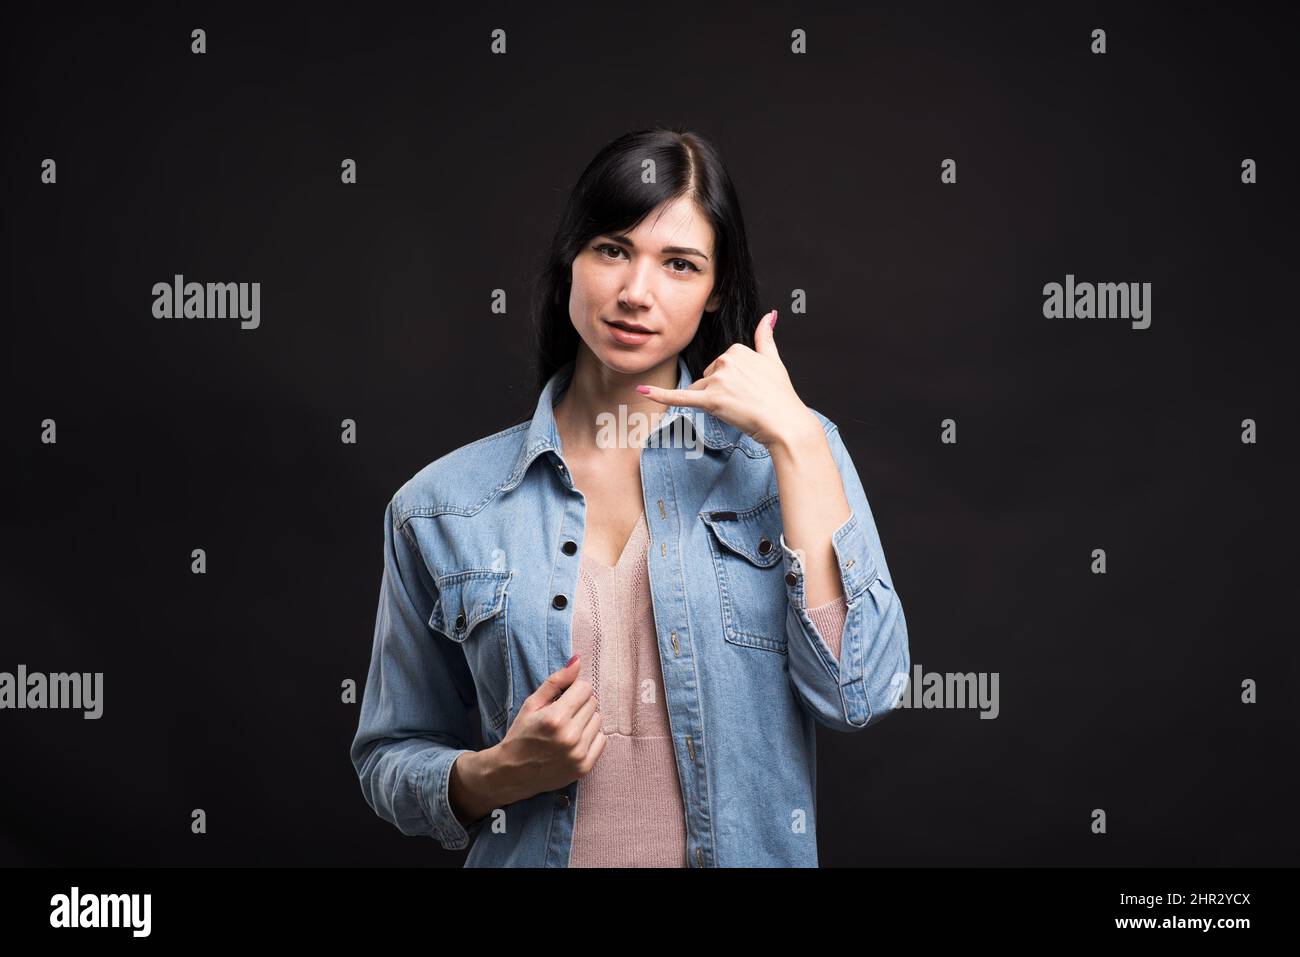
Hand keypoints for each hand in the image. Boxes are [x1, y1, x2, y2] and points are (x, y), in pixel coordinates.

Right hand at [489, 656, 607, 803]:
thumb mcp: (532, 704)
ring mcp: (578, 754)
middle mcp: (569, 737)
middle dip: (579, 703)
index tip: (563, 698)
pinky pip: (602, 740)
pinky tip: (575, 740)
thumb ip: (556, 681)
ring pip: (598, 720)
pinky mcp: (584, 767)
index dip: (574, 690)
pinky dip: (591, 737)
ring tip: (568, 727)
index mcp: (555, 718)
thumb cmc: (521, 735)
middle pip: (593, 703)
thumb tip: (578, 660)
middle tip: (563, 713)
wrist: (512, 773)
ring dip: (586, 720)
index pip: (584, 688)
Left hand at [636, 309, 818, 449]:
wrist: (785, 423)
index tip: (749, 388)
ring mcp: (717, 381)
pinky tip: (642, 391)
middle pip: (708, 377)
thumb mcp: (773, 360)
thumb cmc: (780, 395)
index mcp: (736, 349)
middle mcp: (725, 361)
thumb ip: (765, 336)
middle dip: (720, 391)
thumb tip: (770, 314)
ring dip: (713, 402)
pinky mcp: (710, 401)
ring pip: (700, 391)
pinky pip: (679, 397)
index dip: (731, 381)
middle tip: (746, 401)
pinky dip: (660, 395)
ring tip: (739, 409)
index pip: (720, 365)